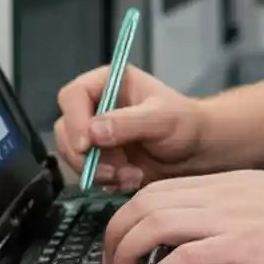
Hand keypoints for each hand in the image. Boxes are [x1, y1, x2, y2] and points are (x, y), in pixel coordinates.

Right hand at [53, 64, 206, 190]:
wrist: (198, 152)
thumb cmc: (185, 123)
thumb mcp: (161, 118)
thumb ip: (128, 123)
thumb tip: (93, 132)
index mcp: (108, 83)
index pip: (73, 95)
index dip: (74, 119)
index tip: (86, 145)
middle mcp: (96, 106)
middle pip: (66, 128)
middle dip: (85, 154)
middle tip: (112, 170)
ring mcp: (96, 134)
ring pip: (73, 154)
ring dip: (97, 171)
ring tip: (129, 175)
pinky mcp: (100, 158)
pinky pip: (87, 172)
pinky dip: (105, 181)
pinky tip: (130, 180)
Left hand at [101, 170, 263, 263]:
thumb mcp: (262, 199)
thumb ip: (229, 208)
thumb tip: (202, 228)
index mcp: (224, 182)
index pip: (160, 188)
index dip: (130, 213)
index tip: (120, 237)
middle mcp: (219, 194)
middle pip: (147, 202)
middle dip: (116, 232)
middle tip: (108, 261)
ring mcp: (227, 218)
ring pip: (155, 224)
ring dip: (126, 251)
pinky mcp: (237, 246)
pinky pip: (183, 257)